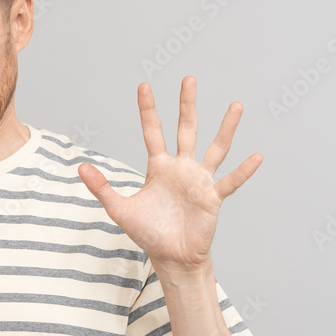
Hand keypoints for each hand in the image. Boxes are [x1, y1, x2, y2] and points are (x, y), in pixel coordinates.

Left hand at [78, 77, 261, 270]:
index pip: (152, 131)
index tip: (144, 86)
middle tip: (189, 79)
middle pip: (186, 129)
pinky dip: (243, 171)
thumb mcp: (119, 209)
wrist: (171, 257)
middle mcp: (181, 168)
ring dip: (226, 128)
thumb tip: (79, 167)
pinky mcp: (213, 198)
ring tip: (236, 105)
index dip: (148, 110)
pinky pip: (230, 182)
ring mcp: (199, 181)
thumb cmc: (148, 232)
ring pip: (215, 148)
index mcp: (159, 167)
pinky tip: (256, 157)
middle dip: (187, 105)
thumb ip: (101, 187)